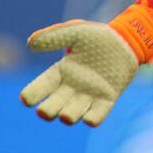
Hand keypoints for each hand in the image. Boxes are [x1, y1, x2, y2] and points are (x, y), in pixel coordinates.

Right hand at [20, 20, 140, 125]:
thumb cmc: (97, 37)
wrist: (126, 41)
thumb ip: (54, 37)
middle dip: (47, 111)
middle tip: (43, 112)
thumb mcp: (75, 32)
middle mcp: (71, 88)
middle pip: (53, 106)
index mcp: (60, 72)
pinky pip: (98, 115)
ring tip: (66, 116)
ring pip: (73, 113)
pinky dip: (94, 119)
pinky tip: (90, 120)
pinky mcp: (107, 99)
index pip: (40, 87)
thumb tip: (30, 44)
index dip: (31, 94)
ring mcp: (89, 95)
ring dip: (69, 116)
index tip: (25, 99)